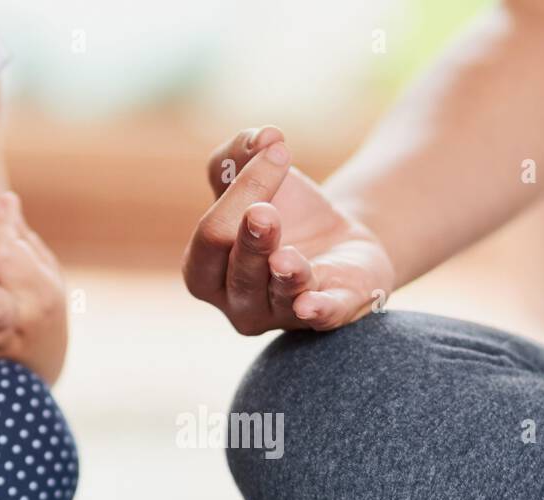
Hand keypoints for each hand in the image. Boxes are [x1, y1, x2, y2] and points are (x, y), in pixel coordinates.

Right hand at [183, 126, 394, 335]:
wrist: (337, 239)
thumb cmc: (282, 213)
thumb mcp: (254, 178)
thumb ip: (239, 153)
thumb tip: (264, 136)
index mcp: (206, 269)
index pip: (211, 235)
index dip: (240, 192)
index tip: (279, 150)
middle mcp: (239, 301)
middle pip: (239, 271)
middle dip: (252, 240)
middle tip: (264, 212)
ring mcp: (283, 314)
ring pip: (280, 296)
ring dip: (284, 273)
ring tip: (286, 256)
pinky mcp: (330, 315)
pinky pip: (322, 318)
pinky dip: (316, 311)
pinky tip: (310, 305)